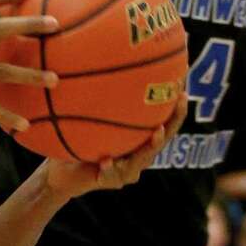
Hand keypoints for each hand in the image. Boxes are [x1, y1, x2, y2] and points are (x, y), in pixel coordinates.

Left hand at [41, 95, 187, 200]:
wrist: (63, 172)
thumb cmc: (80, 140)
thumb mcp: (90, 117)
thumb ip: (101, 101)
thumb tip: (104, 64)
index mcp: (139, 140)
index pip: (164, 123)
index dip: (176, 109)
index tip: (183, 91)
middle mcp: (139, 155)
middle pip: (162, 141)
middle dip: (171, 125)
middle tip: (176, 107)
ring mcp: (128, 171)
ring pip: (142, 160)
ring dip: (149, 147)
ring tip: (156, 134)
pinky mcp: (111, 181)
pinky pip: (113, 175)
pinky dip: (110, 168)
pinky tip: (106, 161)